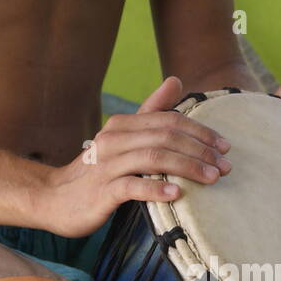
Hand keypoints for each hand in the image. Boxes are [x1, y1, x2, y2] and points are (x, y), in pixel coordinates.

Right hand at [38, 77, 231, 237]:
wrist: (55, 199)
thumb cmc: (97, 171)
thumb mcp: (123, 138)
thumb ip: (150, 111)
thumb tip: (176, 80)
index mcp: (122, 125)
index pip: (169, 120)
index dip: (200, 132)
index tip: (225, 147)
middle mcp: (114, 140)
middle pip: (165, 137)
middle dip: (200, 150)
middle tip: (225, 166)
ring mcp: (107, 165)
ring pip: (153, 158)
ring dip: (187, 167)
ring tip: (211, 178)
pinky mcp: (102, 191)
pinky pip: (132, 187)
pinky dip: (156, 190)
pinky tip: (177, 194)